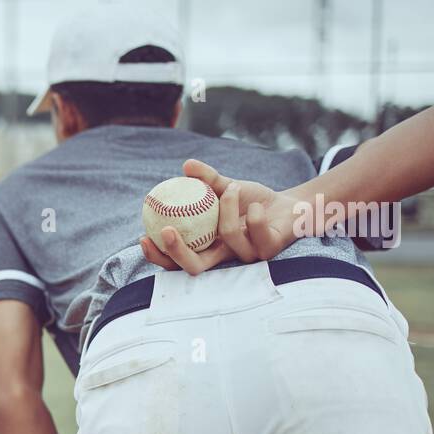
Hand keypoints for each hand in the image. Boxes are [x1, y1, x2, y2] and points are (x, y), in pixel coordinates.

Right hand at [140, 159, 308, 273]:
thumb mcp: (227, 187)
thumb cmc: (253, 200)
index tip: (144, 236)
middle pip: (193, 268)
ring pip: (228, 239)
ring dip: (227, 208)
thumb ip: (207, 180)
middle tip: (166, 229)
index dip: (158, 255)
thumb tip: (185, 165)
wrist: (290, 205)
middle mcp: (224, 256)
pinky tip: (255, 204)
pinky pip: (254, 231)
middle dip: (175, 253)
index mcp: (208, 247)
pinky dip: (252, 210)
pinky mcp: (269, 251)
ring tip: (234, 189)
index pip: (176, 260)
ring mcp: (247, 256)